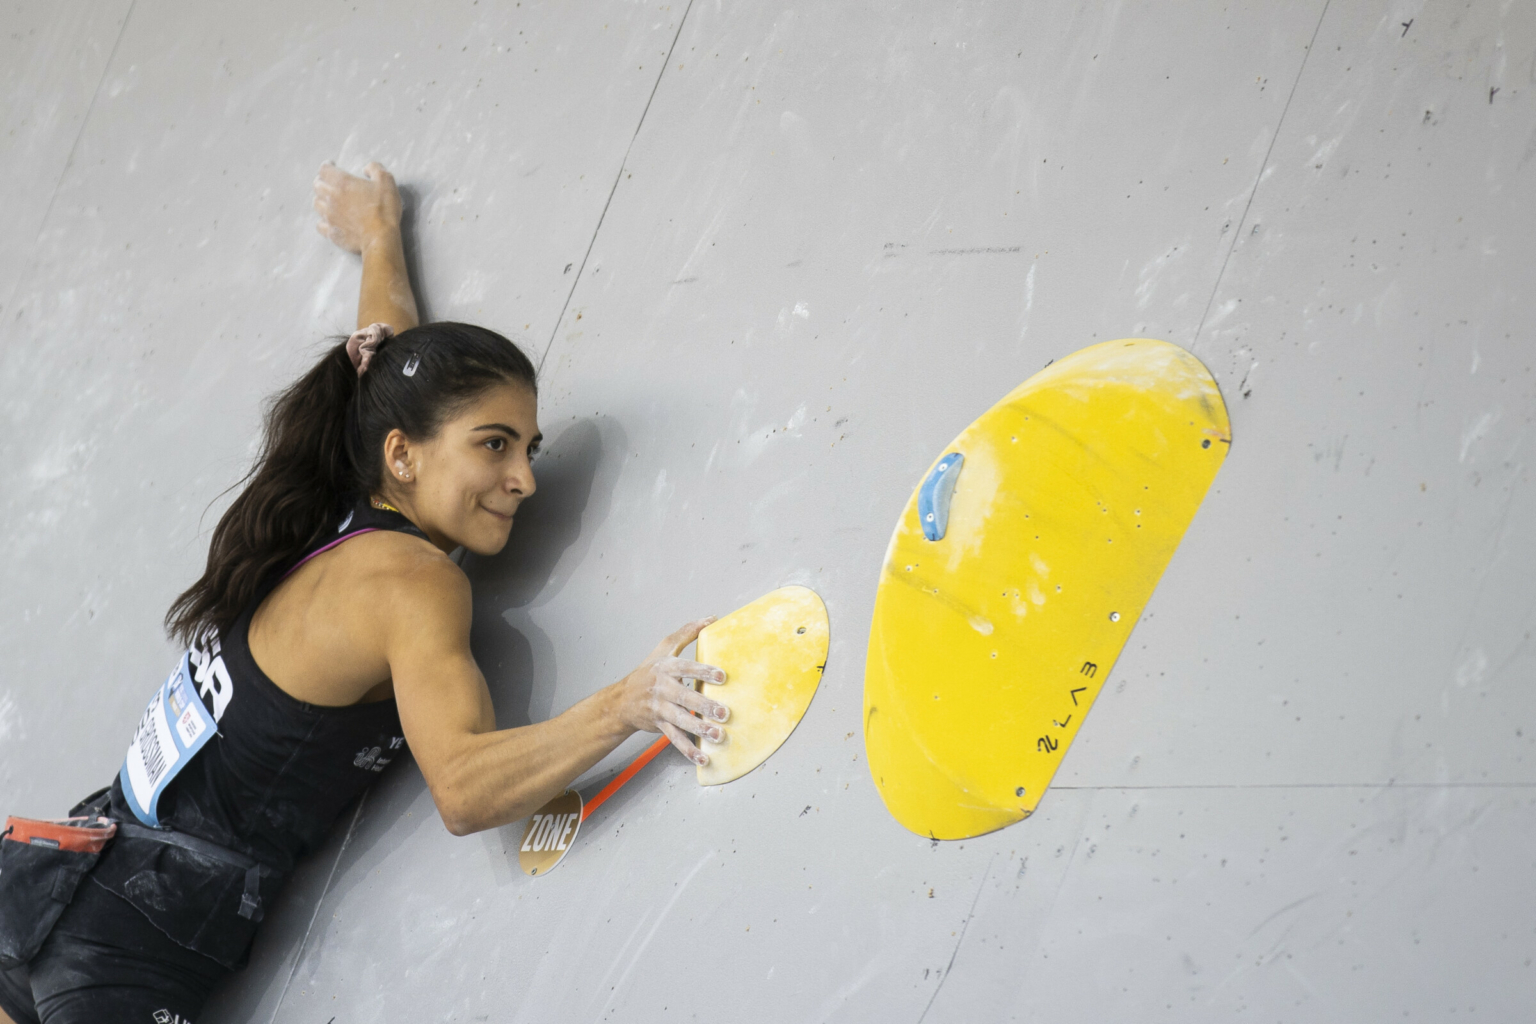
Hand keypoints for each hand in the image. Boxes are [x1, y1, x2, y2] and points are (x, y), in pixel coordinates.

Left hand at [313, 160, 402, 254]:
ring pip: (316, 204)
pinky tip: (330, 221)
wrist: (380, 238)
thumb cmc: (384, 209)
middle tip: (328, 182)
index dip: (327, 165)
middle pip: (317, 185)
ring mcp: (329, 216)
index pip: (324, 169)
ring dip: (321, 200)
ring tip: (328, 201)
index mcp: (342, 182)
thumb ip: (375, 169)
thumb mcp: (386, 181)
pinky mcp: (332, 232)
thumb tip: (367, 168)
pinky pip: (320, 225)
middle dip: (321, 181)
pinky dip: (323, 221)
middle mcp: (331, 197)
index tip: (331, 165)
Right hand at [611, 618, 728, 765]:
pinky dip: (688, 750)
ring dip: (700, 729)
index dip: (703, 671)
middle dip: (705, 705)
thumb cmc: (648, 671)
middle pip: (685, 697)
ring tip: (718, 735)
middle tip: (724, 712)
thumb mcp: (664, 648)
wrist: (622, 700)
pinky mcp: (660, 726)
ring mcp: (660, 709)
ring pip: (681, 720)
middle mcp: (662, 688)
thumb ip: (687, 632)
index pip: (686, 668)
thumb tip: (712, 618)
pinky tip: (703, 758)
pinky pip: (675, 739)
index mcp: (665, 668)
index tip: (722, 676)